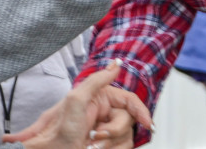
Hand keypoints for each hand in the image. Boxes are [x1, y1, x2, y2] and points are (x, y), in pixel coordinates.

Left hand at [3, 60, 151, 147]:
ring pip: (126, 138)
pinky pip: (122, 148)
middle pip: (128, 121)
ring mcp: (105, 132)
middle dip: (113, 131)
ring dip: (110, 145)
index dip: (140, 111)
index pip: (129, 101)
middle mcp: (104, 114)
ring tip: (90, 146)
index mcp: (100, 98)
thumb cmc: (58, 131)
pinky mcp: (107, 146)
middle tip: (95, 137)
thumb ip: (97, 80)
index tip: (147, 123)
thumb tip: (116, 65)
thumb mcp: (76, 99)